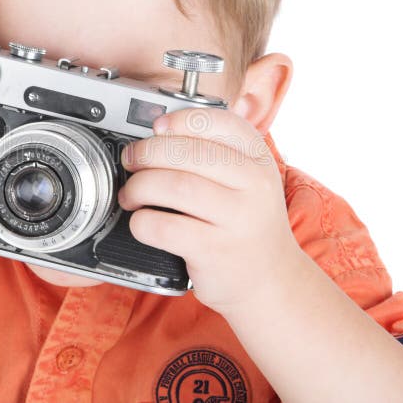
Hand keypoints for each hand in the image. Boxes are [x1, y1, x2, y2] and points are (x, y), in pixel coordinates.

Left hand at [118, 107, 301, 314]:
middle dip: (146, 153)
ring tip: (131, 194)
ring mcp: (237, 219)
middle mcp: (254, 185)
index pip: (218, 122)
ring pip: (174, 186)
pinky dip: (142, 222)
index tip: (157, 128)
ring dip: (139, 186)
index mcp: (259, 159)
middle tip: (131, 161)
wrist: (271, 281)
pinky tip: (142, 223)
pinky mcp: (215, 251)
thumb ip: (215, 153)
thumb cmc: (248, 225)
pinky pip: (165, 226)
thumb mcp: (248, 181)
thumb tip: (159, 131)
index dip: (180, 120)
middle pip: (187, 152)